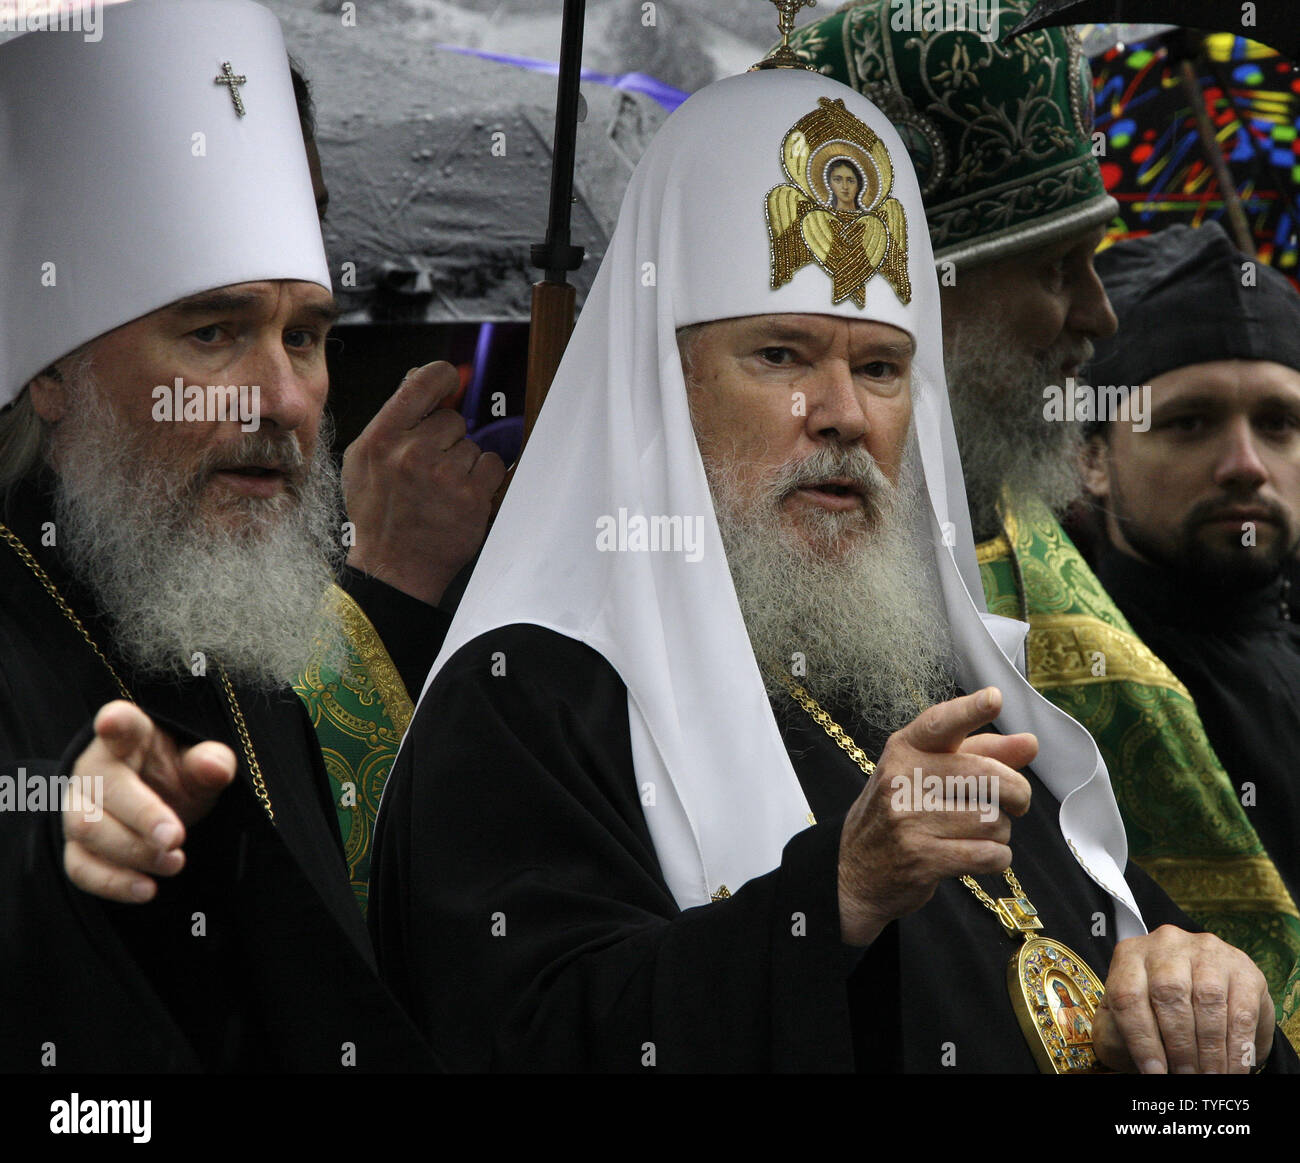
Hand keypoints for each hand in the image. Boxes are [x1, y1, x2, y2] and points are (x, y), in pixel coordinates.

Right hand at [62, 701, 236, 903]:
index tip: (112, 722)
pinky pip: (80, 867)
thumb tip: (215, 766)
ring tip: (175, 862)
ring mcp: (78, 807)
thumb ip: (211, 763)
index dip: (115, 723)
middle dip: (142, 818)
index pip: (121, 724)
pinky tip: (147, 890)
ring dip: (132, 852)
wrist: (162, 806)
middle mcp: (95, 768)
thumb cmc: (180, 776)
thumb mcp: (202, 766)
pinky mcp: (76, 845)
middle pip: (106, 790)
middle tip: (177, 839)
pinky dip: (113, 882)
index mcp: (131, 737)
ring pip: (88, 830)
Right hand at [342, 362, 505, 604]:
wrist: (392, 568)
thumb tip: (417, 375)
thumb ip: (391, 418)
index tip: (450, 385)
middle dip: (447, 441)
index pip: (423, 382)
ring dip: (464, 465)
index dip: (443, 378)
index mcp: (382, 438)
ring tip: (441, 491)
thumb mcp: (364, 461)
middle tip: (430, 471)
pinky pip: (493, 466)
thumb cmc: (378, 512)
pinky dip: (484, 480)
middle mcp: (412, 453)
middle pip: (453, 419)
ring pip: (473, 445)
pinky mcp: (472, 498)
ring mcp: (444, 476)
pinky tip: (461, 498)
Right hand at [837, 687, 1036, 945]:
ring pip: (993, 819)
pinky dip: (997, 858)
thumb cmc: (901, 813)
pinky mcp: (921, 859)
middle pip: (987, 776)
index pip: (940, 724)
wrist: (856, 871)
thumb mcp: (928, 773)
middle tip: (1017, 802)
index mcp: (904, 749)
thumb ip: (979, 753)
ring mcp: (909, 820)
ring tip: (981, 833)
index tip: (995, 698)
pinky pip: (989, 854)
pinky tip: (981, 856)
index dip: (970, 710)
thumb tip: (1030, 743)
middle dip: (1017, 792)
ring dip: (1001, 831)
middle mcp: (902, 779)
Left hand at [1094, 925, 1273, 1073]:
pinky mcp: (1242, 967)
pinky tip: (1233, 1069)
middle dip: (1179, 1045)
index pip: (1128, 995)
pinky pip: (1240, 1011)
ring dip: (1209, 1048)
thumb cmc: (1155, 1010)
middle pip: (1169, 994)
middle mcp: (1166, 943)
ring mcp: (1206, 950)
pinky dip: (1237, 1047)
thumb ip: (1123, 1033)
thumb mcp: (1129, 1016)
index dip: (1141, 1039)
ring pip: (1207, 999)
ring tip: (1209, 1076)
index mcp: (1130, 954)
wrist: (1202, 990)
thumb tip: (1146, 1065)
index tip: (1153, 1071)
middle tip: (1185, 1076)